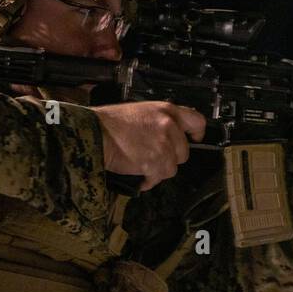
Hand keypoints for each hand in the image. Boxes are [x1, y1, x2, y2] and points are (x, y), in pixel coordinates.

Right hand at [90, 101, 206, 189]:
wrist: (96, 133)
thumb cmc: (112, 123)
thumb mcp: (142, 111)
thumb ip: (161, 121)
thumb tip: (171, 133)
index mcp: (168, 110)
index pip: (196, 121)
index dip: (196, 133)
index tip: (194, 139)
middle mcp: (169, 126)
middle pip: (183, 152)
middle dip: (170, 158)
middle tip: (153, 156)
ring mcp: (163, 145)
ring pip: (172, 168)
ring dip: (158, 170)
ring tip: (141, 164)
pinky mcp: (155, 162)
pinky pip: (159, 178)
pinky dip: (148, 180)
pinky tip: (138, 175)